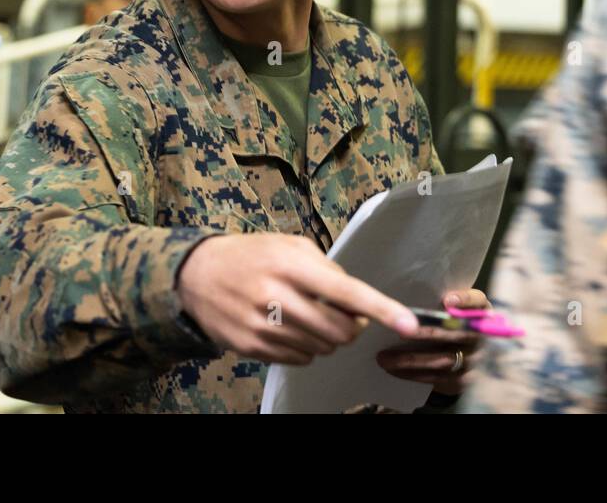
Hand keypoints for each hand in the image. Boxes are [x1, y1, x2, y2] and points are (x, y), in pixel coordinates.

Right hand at [176, 233, 418, 364]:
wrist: (196, 275)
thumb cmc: (254, 255)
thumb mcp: (291, 245)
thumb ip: (328, 270)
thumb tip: (358, 304)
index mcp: (292, 265)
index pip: (347, 292)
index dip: (382, 309)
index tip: (410, 324)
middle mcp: (277, 297)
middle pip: (339, 331)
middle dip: (351, 327)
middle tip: (342, 314)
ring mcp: (262, 327)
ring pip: (321, 348)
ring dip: (327, 338)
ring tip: (307, 315)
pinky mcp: (251, 348)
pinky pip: (299, 359)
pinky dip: (305, 348)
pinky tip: (289, 328)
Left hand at [375, 288, 489, 394]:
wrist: (463, 356)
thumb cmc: (450, 323)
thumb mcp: (452, 308)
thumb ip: (443, 301)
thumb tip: (413, 293)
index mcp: (480, 311)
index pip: (478, 301)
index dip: (465, 300)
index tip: (447, 300)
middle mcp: (481, 335)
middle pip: (454, 333)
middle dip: (425, 333)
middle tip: (399, 331)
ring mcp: (473, 360)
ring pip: (442, 360)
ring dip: (410, 360)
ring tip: (384, 357)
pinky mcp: (461, 380)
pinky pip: (436, 378)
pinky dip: (412, 374)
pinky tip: (392, 370)